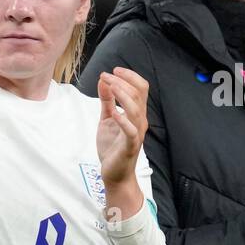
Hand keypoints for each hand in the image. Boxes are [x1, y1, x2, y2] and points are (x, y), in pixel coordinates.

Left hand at [97, 68, 149, 219]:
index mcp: (136, 113)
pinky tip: (114, 113)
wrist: (114, 174)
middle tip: (106, 75)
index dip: (130, 76)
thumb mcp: (106, 119)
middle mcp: (140, 121)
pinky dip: (123, 121)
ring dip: (123, 95)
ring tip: (111, 85)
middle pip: (139, 95)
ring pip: (136, 109)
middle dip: (122, 81)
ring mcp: (136, 133)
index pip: (141, 88)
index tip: (113, 70)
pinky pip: (131, 131)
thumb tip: (103, 80)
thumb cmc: (112, 147)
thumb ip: (106, 100)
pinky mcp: (130, 146)